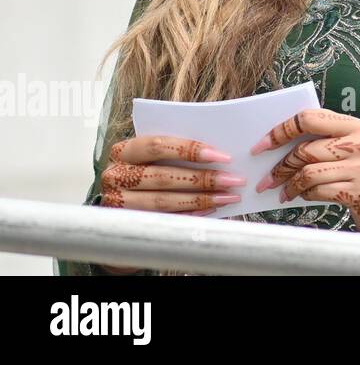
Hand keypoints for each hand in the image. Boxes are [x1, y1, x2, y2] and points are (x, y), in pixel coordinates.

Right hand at [101, 134, 244, 214]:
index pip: (157, 145)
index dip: (191, 149)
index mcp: (124, 151)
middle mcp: (115, 176)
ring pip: (163, 201)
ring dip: (200, 200)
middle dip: (204, 179)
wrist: (118, 208)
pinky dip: (189, 216)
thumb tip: (220, 156)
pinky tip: (210, 211)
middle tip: (235, 180)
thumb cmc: (147, 174)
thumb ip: (178, 154)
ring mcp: (116, 202)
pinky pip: (162, 220)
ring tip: (228, 198)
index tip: (223, 156)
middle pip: (164, 176)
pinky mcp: (125, 224)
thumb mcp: (155, 158)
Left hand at [251, 109, 359, 236]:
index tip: (261, 146)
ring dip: (289, 185)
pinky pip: (318, 191)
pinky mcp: (359, 191)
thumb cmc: (356, 169)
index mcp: (352, 125)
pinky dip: (304, 195)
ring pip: (308, 173)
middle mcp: (358, 143)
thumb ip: (319, 139)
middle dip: (280, 166)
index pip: (309, 118)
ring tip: (282, 191)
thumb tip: (273, 144)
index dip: (280, 131)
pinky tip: (301, 196)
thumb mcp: (345, 145)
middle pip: (305, 150)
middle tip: (267, 179)